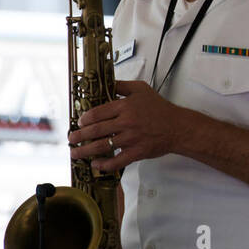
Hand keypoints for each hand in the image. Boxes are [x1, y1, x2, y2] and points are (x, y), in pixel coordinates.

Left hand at [67, 79, 181, 172]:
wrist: (178, 127)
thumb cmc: (160, 108)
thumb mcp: (141, 89)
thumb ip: (121, 86)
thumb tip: (105, 84)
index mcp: (125, 106)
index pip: (97, 113)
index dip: (84, 119)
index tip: (79, 123)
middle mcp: (126, 123)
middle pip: (96, 131)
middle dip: (79, 136)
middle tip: (71, 139)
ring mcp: (131, 139)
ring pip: (102, 146)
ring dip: (85, 151)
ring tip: (75, 154)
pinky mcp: (137, 152)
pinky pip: (117, 161)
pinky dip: (104, 164)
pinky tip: (95, 165)